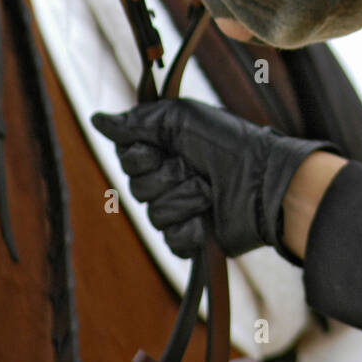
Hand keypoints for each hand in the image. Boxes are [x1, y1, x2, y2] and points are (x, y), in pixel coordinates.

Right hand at [91, 99, 339, 264]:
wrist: (264, 180)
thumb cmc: (228, 144)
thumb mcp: (181, 120)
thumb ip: (137, 121)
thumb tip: (97, 120)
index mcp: (164, 152)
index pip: (127, 159)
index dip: (142, 157)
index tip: (163, 148)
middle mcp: (168, 181)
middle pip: (137, 189)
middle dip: (168, 176)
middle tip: (195, 168)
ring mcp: (180, 212)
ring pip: (154, 216)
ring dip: (186, 200)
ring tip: (211, 192)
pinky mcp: (193, 239)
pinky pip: (172, 241)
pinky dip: (192, 229)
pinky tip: (209, 220)